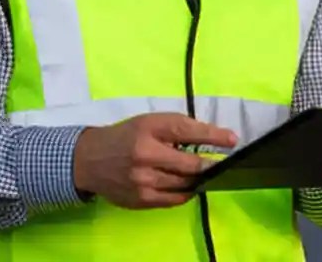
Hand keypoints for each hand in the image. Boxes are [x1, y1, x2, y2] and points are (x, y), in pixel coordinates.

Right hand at [72, 112, 237, 208]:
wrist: (88, 160)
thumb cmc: (125, 136)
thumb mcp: (149, 122)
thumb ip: (177, 127)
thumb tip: (211, 137)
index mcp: (148, 130)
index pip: (187, 131)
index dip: (214, 136)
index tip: (232, 140)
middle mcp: (145, 155)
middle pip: (190, 164)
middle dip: (208, 164)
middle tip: (220, 163)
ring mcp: (143, 181)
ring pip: (185, 184)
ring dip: (197, 179)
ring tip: (202, 173)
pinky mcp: (141, 200)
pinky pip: (175, 199)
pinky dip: (186, 192)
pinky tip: (188, 185)